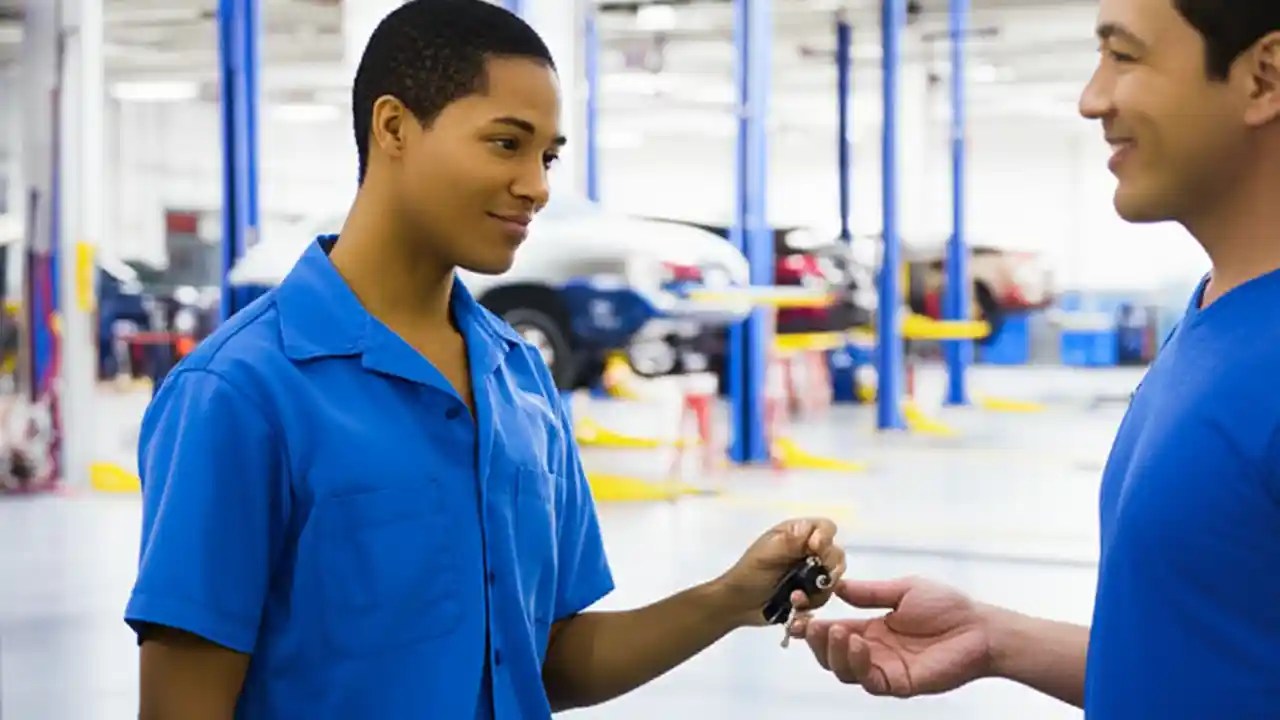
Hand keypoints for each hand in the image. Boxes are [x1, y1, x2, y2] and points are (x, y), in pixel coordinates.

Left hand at [711, 518, 845, 628]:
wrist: (739, 604)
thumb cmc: (748, 573)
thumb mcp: (766, 553)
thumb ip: (790, 542)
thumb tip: (811, 531)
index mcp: (797, 534)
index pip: (825, 528)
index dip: (825, 537)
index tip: (815, 549)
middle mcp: (809, 551)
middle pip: (835, 554)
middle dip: (827, 569)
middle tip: (814, 580)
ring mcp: (812, 573)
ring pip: (833, 578)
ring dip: (817, 590)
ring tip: (795, 597)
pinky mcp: (812, 594)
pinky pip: (824, 597)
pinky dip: (813, 603)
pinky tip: (795, 605)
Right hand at [788, 576, 992, 697]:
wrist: (980, 628)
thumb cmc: (948, 608)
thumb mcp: (903, 590)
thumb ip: (869, 593)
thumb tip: (838, 587)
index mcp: (873, 629)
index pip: (834, 630)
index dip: (812, 625)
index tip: (797, 613)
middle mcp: (875, 651)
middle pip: (831, 656)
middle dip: (816, 642)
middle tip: (808, 625)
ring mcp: (886, 669)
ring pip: (844, 671)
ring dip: (834, 652)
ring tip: (837, 632)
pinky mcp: (899, 683)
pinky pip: (869, 680)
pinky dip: (858, 663)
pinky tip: (858, 643)